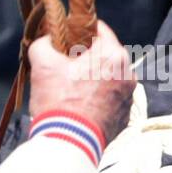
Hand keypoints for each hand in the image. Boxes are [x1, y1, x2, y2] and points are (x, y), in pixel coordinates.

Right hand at [28, 20, 134, 144]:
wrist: (68, 143)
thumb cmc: (58, 101)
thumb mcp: (42, 64)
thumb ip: (44, 42)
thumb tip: (47, 39)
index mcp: (113, 55)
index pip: (98, 29)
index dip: (78, 30)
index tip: (65, 38)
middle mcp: (128, 74)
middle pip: (104, 55)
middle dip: (86, 58)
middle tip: (64, 66)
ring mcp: (128, 98)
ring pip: (108, 78)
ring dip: (92, 79)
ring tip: (71, 90)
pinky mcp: (124, 117)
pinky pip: (111, 99)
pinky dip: (98, 99)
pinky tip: (80, 107)